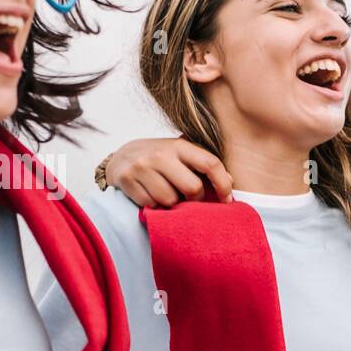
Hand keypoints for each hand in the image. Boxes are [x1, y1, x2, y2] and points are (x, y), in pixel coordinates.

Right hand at [105, 137, 232, 207]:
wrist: (120, 156)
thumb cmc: (158, 158)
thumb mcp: (180, 154)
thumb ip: (202, 164)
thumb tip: (230, 181)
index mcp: (178, 145)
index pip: (209, 163)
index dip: (223, 184)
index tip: (227, 200)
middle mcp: (160, 154)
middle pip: (192, 188)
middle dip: (195, 200)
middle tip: (190, 200)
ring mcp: (141, 167)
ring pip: (170, 200)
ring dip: (171, 204)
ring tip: (165, 194)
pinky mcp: (126, 180)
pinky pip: (150, 204)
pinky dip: (153, 205)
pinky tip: (150, 195)